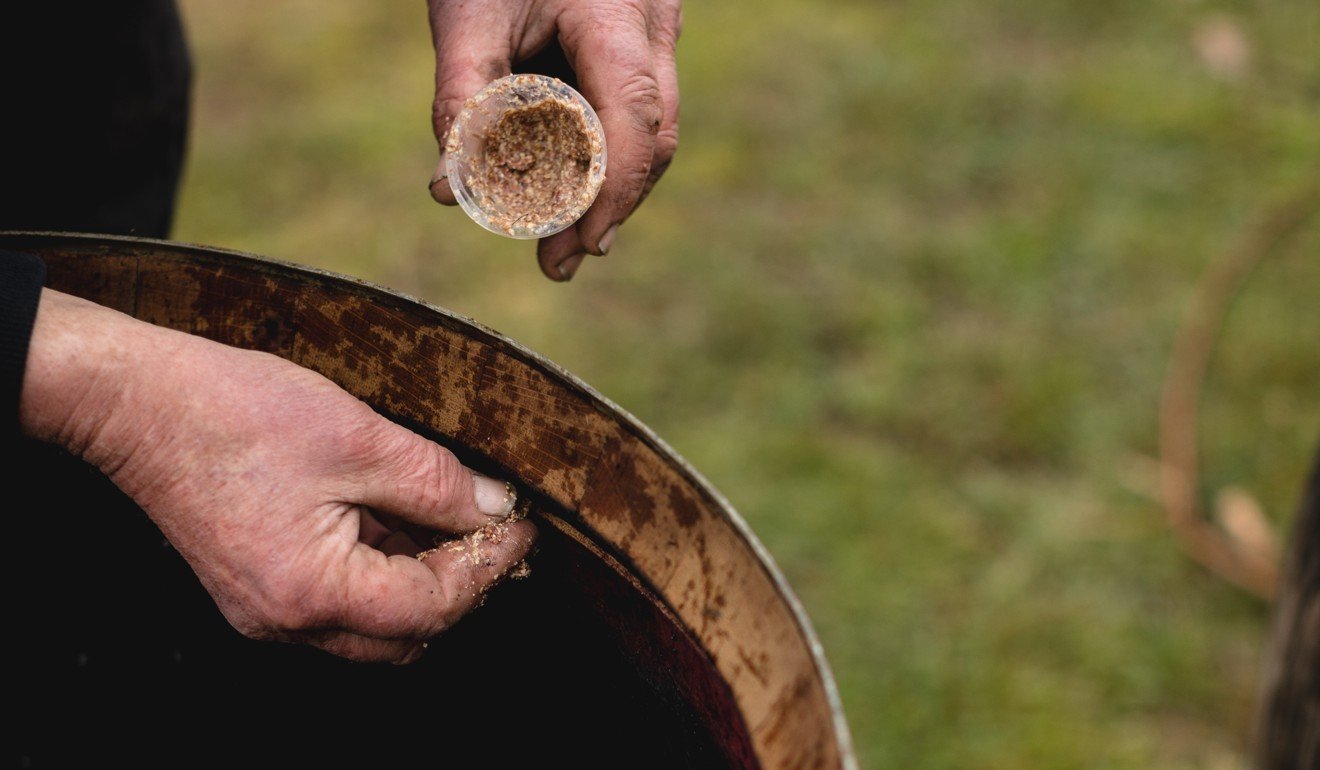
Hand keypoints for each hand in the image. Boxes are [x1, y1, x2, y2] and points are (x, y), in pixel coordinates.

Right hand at [21, 289, 534, 662]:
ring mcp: (266, 609)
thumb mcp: (359, 438)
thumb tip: (496, 509)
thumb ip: (438, 484)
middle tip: (493, 529)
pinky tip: (398, 513)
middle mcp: (286, 620)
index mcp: (313, 592)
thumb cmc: (233, 413)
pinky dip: (379, 566)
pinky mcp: (257, 586)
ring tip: (449, 514)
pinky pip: (338, 598)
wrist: (135, 402)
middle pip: (404, 633)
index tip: (522, 526)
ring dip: (420, 578)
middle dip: (460, 586)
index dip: (488, 566)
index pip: (432, 607)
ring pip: (373, 621)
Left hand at [426, 0, 681, 280]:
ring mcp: (656, 31)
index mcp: (616, 9)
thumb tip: (448, 192)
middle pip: (653, 133)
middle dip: (609, 205)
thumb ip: (459, 99)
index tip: (582, 240)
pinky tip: (569, 194)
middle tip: (558, 262)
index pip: (635, 111)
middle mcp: (653, 21)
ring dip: (607, 190)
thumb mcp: (466, 15)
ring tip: (558, 247)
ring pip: (649, 129)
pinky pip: (633, 111)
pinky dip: (602, 157)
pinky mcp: (642, 43)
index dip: (615, 186)